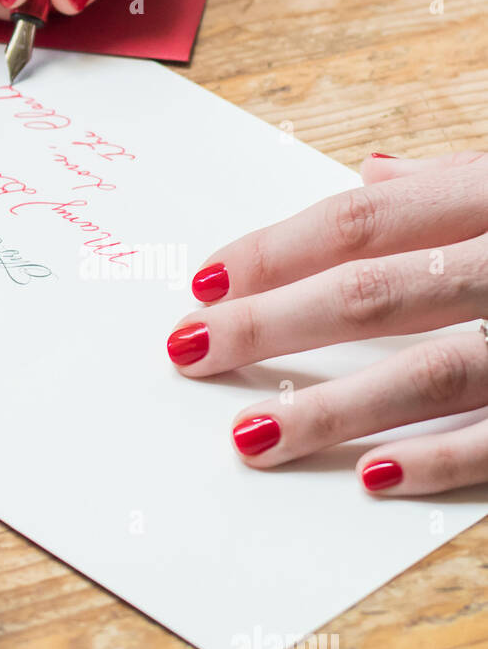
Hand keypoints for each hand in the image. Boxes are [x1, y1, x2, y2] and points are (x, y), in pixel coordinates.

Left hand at [168, 151, 487, 495]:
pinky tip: (369, 475)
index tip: (203, 284)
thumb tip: (371, 174)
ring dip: (333, 406)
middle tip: (190, 349)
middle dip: (269, 324)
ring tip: (250, 434)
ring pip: (431, 371)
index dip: (275, 253)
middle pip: (372, 293)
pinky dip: (438, 459)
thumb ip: (443, 184)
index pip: (361, 222)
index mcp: (486, 200)